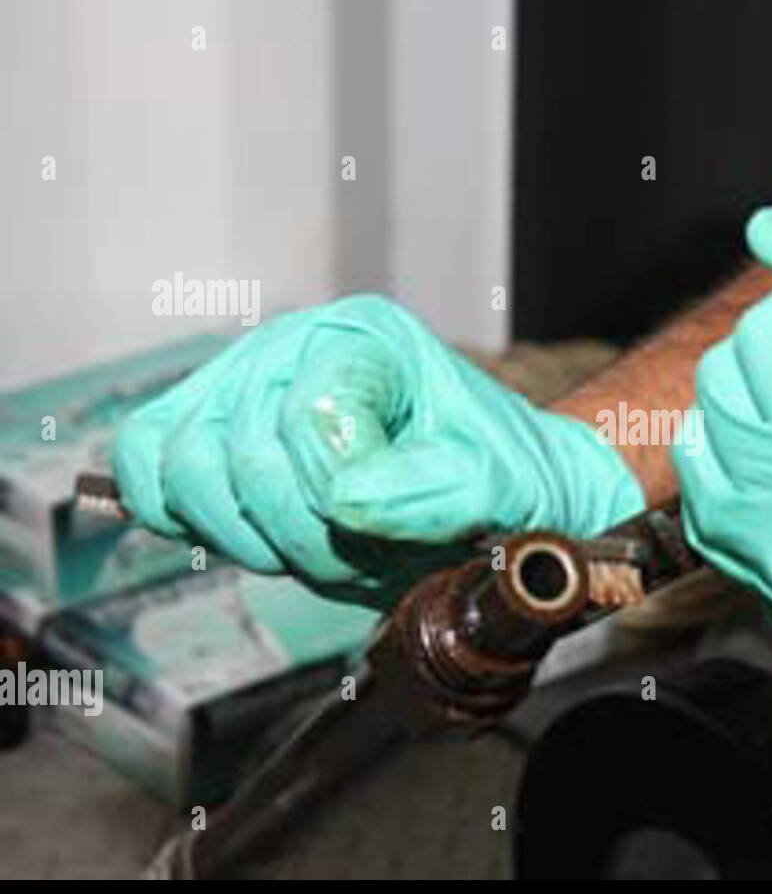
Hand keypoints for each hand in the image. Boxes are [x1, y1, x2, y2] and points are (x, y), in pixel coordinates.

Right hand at [114, 294, 643, 595]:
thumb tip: (345, 500)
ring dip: (254, 538)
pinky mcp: (207, 427)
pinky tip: (257, 537)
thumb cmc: (501, 477)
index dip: (341, 499)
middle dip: (305, 534)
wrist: (492, 493)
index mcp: (369, 340)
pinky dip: (191, 519)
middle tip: (364, 553)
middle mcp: (294, 346)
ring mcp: (242, 383)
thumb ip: (438, 490)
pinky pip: (148, 469)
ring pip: (185, 470)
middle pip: (242, 456)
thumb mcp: (501, 486)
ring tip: (321, 548)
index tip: (394, 528)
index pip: (309, 420)